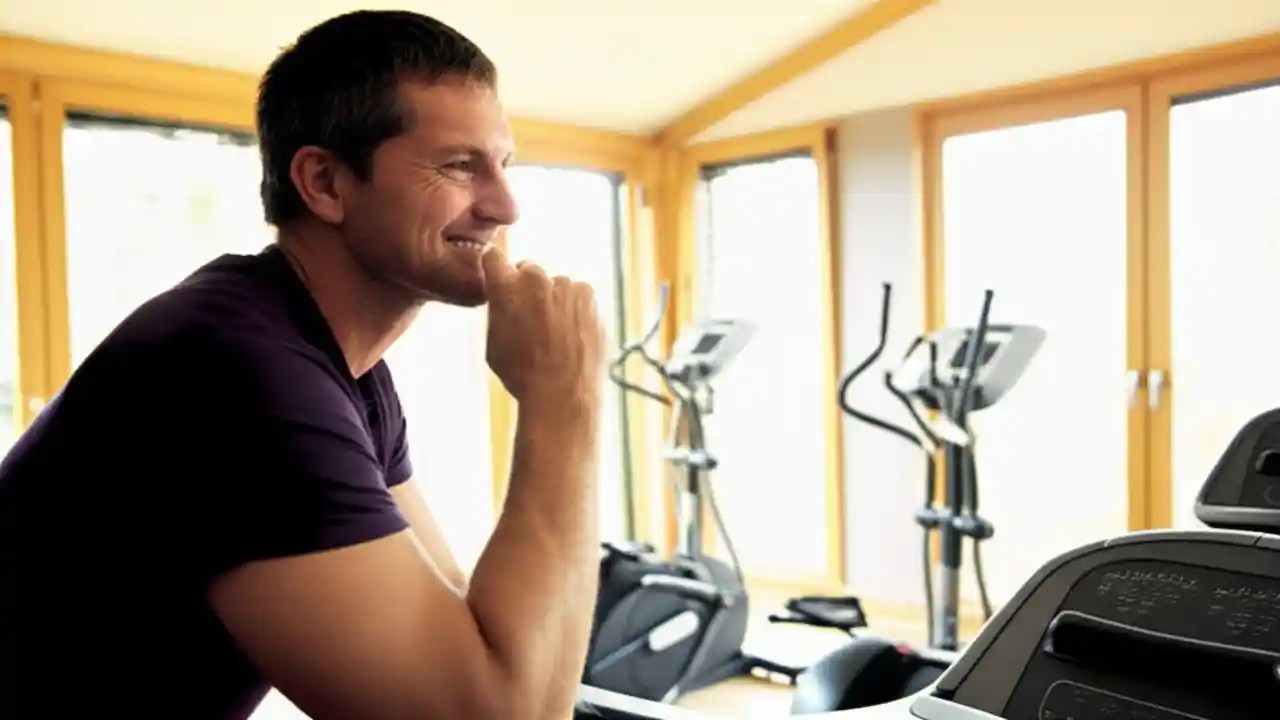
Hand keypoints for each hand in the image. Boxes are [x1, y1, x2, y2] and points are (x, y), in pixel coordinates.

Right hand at [482, 248, 604, 412]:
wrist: (562, 395)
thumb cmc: (523, 374)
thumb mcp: (494, 342)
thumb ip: (498, 310)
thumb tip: (504, 299)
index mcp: (506, 287)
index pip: (493, 257)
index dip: (495, 269)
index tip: (499, 278)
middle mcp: (537, 279)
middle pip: (528, 270)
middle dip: (527, 287)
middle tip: (530, 317)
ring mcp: (567, 287)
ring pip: (557, 284)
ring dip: (554, 298)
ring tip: (554, 334)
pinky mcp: (591, 298)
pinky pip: (579, 296)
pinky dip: (576, 309)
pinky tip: (572, 334)